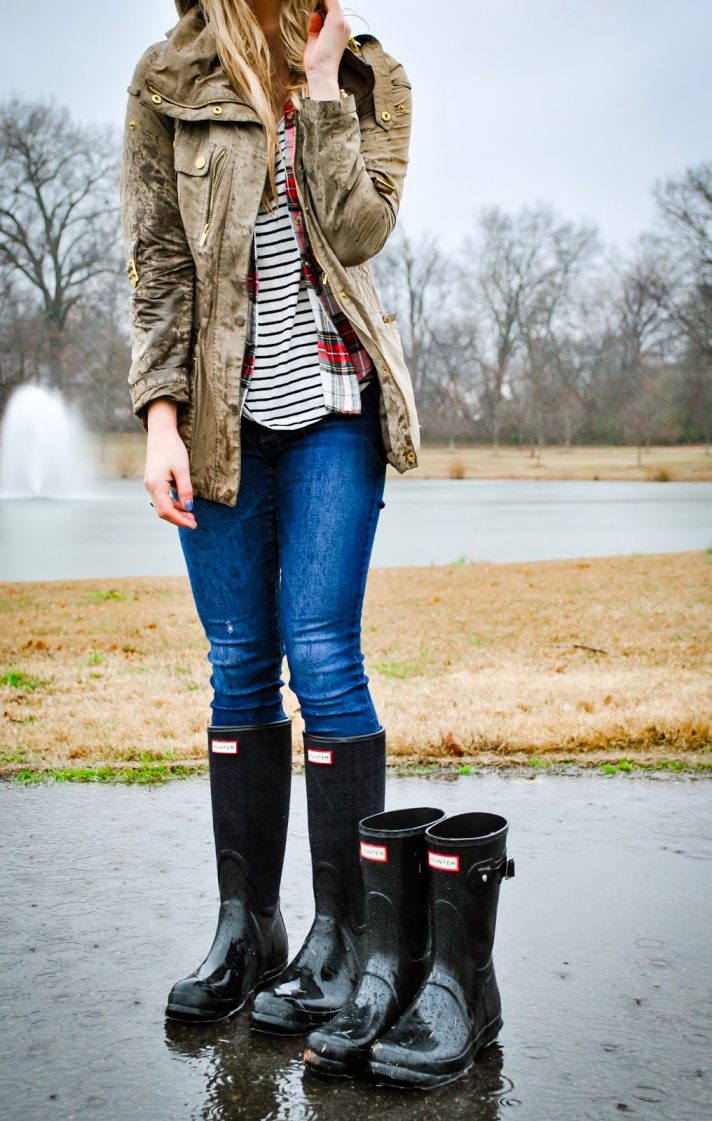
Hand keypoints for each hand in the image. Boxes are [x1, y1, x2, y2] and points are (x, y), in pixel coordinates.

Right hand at [144, 398, 196, 529]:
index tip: (193, 524)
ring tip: (191, 515)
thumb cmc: (172, 449)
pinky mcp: (153, 481)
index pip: (166, 511)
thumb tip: (189, 507)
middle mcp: (150, 487)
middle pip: (162, 511)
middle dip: (178, 519)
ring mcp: (150, 485)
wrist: (161, 434)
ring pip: (161, 506)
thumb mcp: (182, 469)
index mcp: (156, 485)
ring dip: (176, 512)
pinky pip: (161, 499)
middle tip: (194, 523)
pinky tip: (183, 504)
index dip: (180, 520)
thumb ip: (185, 489)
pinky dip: (172, 504)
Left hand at [304, 0, 350, 84]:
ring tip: (311, 2)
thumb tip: (315, 14)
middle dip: (320, 2)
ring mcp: (341, 23)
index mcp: (339, 31)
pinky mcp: (336, 21)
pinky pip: (330, 0)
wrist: (322, 73)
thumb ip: (315, 27)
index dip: (321, 5)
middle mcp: (344, 25)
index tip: (312, 5)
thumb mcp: (314, 41)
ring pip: (330, 1)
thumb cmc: (317, 63)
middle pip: (331, 4)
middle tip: (310, 3)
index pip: (331, 10)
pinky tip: (314, 0)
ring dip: (320, 1)